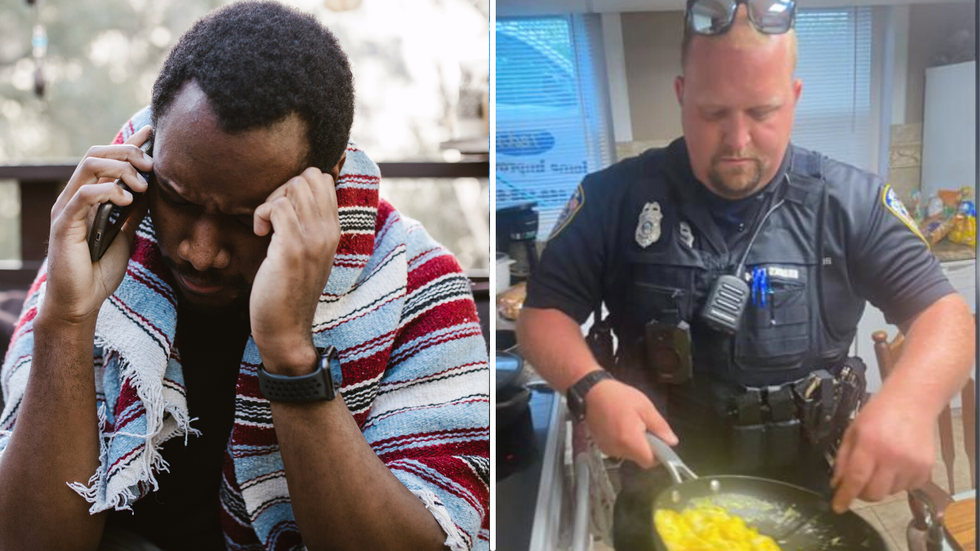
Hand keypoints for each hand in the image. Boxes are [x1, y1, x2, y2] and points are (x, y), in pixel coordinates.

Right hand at [44, 126, 151, 324]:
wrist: (82, 301)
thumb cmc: (100, 270)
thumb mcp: (126, 234)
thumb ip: (134, 211)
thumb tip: (151, 189)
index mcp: (90, 196)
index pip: (107, 158)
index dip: (129, 142)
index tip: (152, 131)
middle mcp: (75, 196)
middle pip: (97, 153)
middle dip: (128, 152)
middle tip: (151, 167)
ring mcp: (67, 207)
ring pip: (89, 165)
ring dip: (120, 169)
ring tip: (140, 186)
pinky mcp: (63, 223)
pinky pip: (83, 194)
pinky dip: (107, 191)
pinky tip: (125, 200)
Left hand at [250, 167, 339, 373]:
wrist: (287, 329)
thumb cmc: (289, 291)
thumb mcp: (307, 254)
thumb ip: (307, 226)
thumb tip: (290, 198)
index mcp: (334, 231)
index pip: (324, 180)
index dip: (297, 185)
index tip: (283, 210)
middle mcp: (328, 232)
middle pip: (310, 177)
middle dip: (284, 187)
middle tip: (271, 216)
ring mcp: (313, 240)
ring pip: (294, 187)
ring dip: (271, 200)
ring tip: (265, 226)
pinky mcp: (292, 249)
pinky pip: (278, 207)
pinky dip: (261, 214)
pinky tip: (259, 234)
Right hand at [584, 379, 677, 468]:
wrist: (591, 392)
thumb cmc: (618, 396)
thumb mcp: (644, 407)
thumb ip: (659, 426)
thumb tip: (672, 442)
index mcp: (630, 440)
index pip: (650, 461)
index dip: (658, 454)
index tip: (659, 441)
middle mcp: (618, 450)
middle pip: (640, 458)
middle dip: (645, 446)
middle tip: (643, 426)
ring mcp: (608, 449)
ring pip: (630, 455)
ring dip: (634, 444)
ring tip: (629, 424)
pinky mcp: (602, 447)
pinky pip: (619, 450)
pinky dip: (623, 442)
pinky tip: (619, 426)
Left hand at [830, 391, 934, 512]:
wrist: (912, 401)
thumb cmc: (879, 413)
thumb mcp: (853, 430)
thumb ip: (843, 458)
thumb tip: (836, 483)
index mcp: (870, 444)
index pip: (855, 479)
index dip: (845, 496)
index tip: (838, 507)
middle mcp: (893, 457)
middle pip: (874, 493)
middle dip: (862, 493)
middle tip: (859, 483)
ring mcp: (912, 464)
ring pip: (890, 492)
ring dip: (882, 485)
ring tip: (882, 463)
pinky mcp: (926, 468)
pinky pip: (908, 487)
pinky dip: (899, 482)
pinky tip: (897, 464)